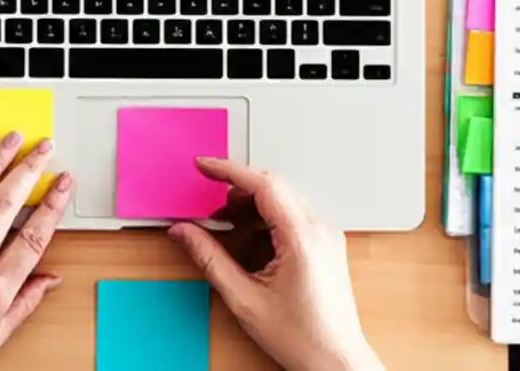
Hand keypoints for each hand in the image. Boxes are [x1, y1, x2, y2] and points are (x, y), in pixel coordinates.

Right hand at [168, 159, 382, 370]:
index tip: (203, 167)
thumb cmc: (302, 337)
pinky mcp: (327, 244)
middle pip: (273, 188)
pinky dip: (267, 221)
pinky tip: (248, 243)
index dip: (228, 171)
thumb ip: (210, 259)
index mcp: (303, 237)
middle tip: (208, 212)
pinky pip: (294, 216)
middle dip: (236, 194)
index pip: (263, 184)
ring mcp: (326, 235)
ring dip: (251, 208)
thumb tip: (185, 233)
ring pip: (283, 201)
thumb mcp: (244, 298)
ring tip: (225, 232)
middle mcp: (320, 228)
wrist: (334, 360)